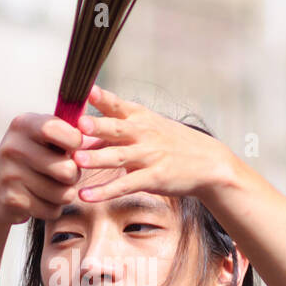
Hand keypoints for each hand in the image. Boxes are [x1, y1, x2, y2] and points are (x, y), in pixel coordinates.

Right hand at [0, 112, 107, 225]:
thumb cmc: (28, 160)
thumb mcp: (37, 137)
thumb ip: (63, 132)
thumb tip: (96, 132)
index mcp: (23, 124)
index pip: (57, 129)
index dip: (75, 142)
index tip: (72, 148)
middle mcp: (13, 147)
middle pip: (68, 169)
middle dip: (73, 176)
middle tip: (64, 174)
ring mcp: (10, 175)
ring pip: (63, 194)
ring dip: (64, 195)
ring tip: (52, 188)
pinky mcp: (12, 200)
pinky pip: (51, 210)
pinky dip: (52, 209)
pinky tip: (39, 200)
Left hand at [70, 84, 232, 202]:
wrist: (209, 162)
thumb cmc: (172, 144)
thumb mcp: (147, 129)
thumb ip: (113, 133)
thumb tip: (79, 139)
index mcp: (140, 118)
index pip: (119, 105)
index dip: (104, 98)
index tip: (88, 90)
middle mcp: (144, 134)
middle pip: (117, 128)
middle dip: (98, 126)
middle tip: (80, 124)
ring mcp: (149, 156)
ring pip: (119, 156)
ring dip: (97, 158)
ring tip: (76, 160)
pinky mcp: (154, 178)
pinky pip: (125, 185)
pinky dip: (105, 191)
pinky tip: (86, 195)